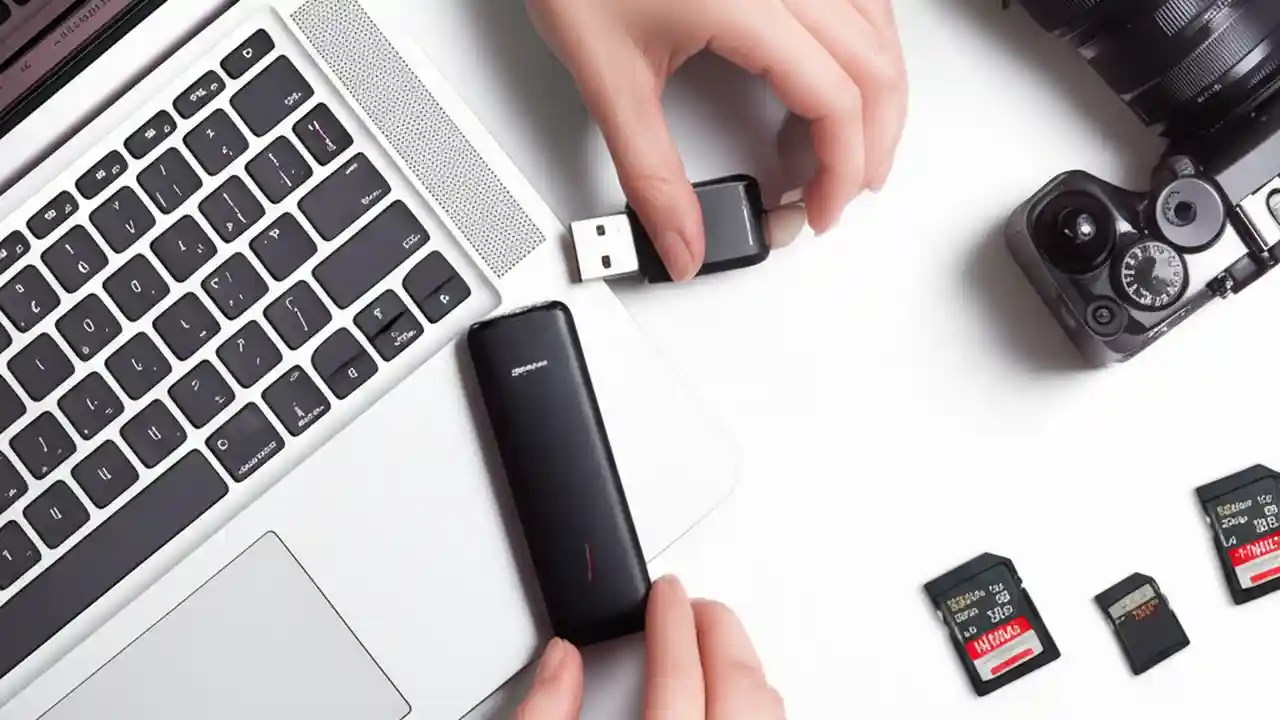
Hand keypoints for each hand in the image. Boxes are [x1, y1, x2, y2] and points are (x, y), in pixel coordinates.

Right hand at [515, 576, 783, 718]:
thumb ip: (540, 715)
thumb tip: (561, 659)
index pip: (679, 677)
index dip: (670, 622)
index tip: (663, 593)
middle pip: (738, 684)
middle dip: (717, 630)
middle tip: (689, 604)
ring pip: (770, 708)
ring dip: (743, 666)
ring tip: (710, 641)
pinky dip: (756, 703)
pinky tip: (730, 692)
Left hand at [526, 0, 907, 279]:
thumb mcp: (606, 79)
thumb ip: (650, 173)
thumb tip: (681, 240)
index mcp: (745, 1)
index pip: (836, 99)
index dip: (842, 170)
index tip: (819, 210)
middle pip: (874, 67)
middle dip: (872, 144)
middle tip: (841, 193)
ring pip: (878, 25)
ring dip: (878, 92)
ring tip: (853, 143)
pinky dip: (864, 43)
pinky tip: (843, 72)